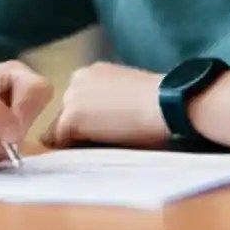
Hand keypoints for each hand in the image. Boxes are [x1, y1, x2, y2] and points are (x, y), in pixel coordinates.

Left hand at [40, 62, 168, 149]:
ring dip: (74, 139)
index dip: (88, 119)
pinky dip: (71, 151)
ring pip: (62, 126)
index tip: (100, 132)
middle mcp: (77, 79)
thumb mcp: (129, 93)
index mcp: (93, 72)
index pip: (78, 100)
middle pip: (67, 111)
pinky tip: (88, 157)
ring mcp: (71, 98)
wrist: (167, 104)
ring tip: (91, 154)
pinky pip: (61, 141)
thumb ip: (110, 101)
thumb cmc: (161, 102)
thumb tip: (104, 122)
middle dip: (78, 128)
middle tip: (95, 145)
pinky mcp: (71, 118)